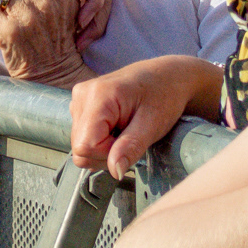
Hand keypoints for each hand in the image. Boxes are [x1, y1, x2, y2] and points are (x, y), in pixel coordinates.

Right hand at [70, 56, 222, 178]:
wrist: (168, 76)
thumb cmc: (165, 95)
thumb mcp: (153, 124)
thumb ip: (131, 148)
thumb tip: (114, 171)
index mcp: (99, 95)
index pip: (84, 146)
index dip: (107, 154)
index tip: (130, 141)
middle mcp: (82, 94)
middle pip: (79, 146)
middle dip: (105, 152)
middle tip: (130, 136)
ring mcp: (79, 98)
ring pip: (79, 143)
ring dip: (103, 146)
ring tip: (125, 129)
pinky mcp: (81, 103)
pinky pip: (82, 134)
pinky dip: (100, 138)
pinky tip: (117, 126)